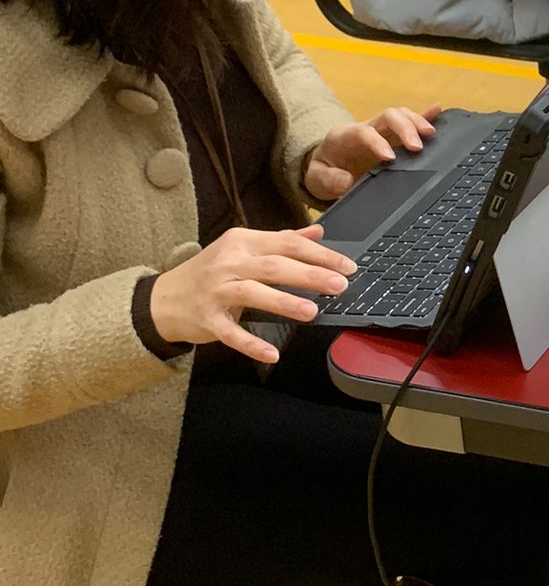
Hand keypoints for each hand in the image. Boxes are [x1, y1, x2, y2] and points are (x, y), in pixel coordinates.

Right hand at [149, 225, 356, 365]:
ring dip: (283, 302)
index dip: (320, 254)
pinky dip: (251, 343)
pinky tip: (272, 353)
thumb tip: (318, 232)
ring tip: (312, 311)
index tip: (347, 266)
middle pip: (274, 266)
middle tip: (339, 285)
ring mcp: (216, 290)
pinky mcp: (207, 318)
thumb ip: (282, 240)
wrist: (165, 298)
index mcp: (242, 241)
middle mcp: (229, 263)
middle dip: (309, 275)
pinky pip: (231, 332)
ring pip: (253, 293)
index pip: (287, 243)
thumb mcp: (244, 249)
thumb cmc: (211, 272)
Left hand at [304, 107, 442, 201]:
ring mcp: (381, 131)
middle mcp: (366, 128)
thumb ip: (328, 180)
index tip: (390, 158)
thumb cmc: (324, 172)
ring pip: (401, 116)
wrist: (327, 168)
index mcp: (345, 137)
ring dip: (417, 122)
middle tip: (417, 147)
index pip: (364, 132)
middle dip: (404, 128)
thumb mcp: (317, 180)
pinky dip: (424, 116)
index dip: (377, 142)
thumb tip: (346, 181)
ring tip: (431, 134)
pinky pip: (409, 122)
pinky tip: (438, 112)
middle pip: (387, 116)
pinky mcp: (393, 137)